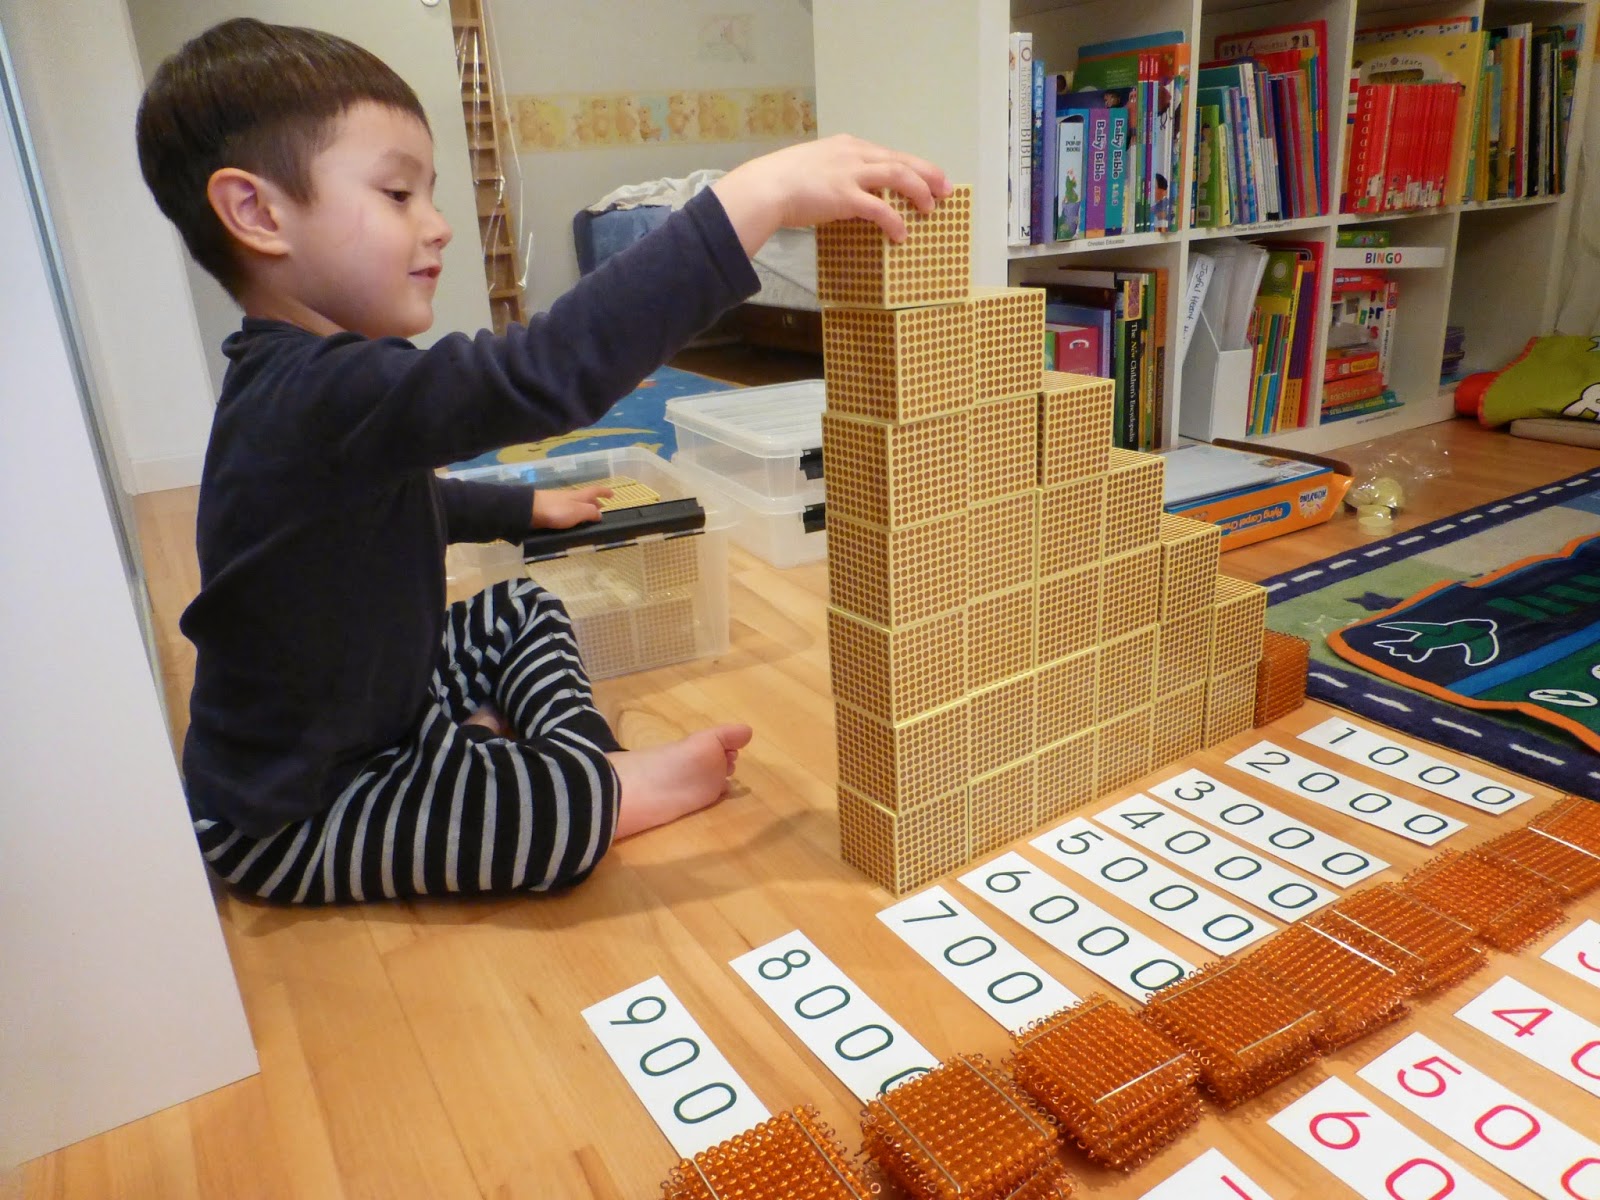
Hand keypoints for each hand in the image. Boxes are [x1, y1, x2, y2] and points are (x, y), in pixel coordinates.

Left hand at [532, 485, 611, 529]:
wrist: (530, 510)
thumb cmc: (557, 510)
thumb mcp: (578, 511)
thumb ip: (591, 512)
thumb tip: (600, 514)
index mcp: (580, 495)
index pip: (595, 491)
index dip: (605, 492)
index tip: (613, 495)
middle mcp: (571, 496)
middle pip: (586, 498)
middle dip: (595, 502)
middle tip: (602, 509)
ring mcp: (559, 502)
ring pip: (576, 504)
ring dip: (584, 509)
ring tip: (588, 518)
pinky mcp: (550, 509)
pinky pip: (567, 510)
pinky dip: (574, 514)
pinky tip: (571, 521)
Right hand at [710, 135, 950, 254]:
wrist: (765, 187)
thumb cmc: (781, 181)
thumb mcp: (813, 167)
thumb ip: (834, 174)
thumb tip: (844, 194)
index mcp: (846, 145)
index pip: (887, 153)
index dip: (913, 165)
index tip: (928, 176)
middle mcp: (853, 153)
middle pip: (901, 160)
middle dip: (928, 174)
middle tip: (945, 189)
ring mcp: (850, 173)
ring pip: (898, 176)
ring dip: (918, 192)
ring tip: (929, 210)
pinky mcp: (845, 196)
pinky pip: (880, 208)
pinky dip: (895, 221)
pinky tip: (901, 234)